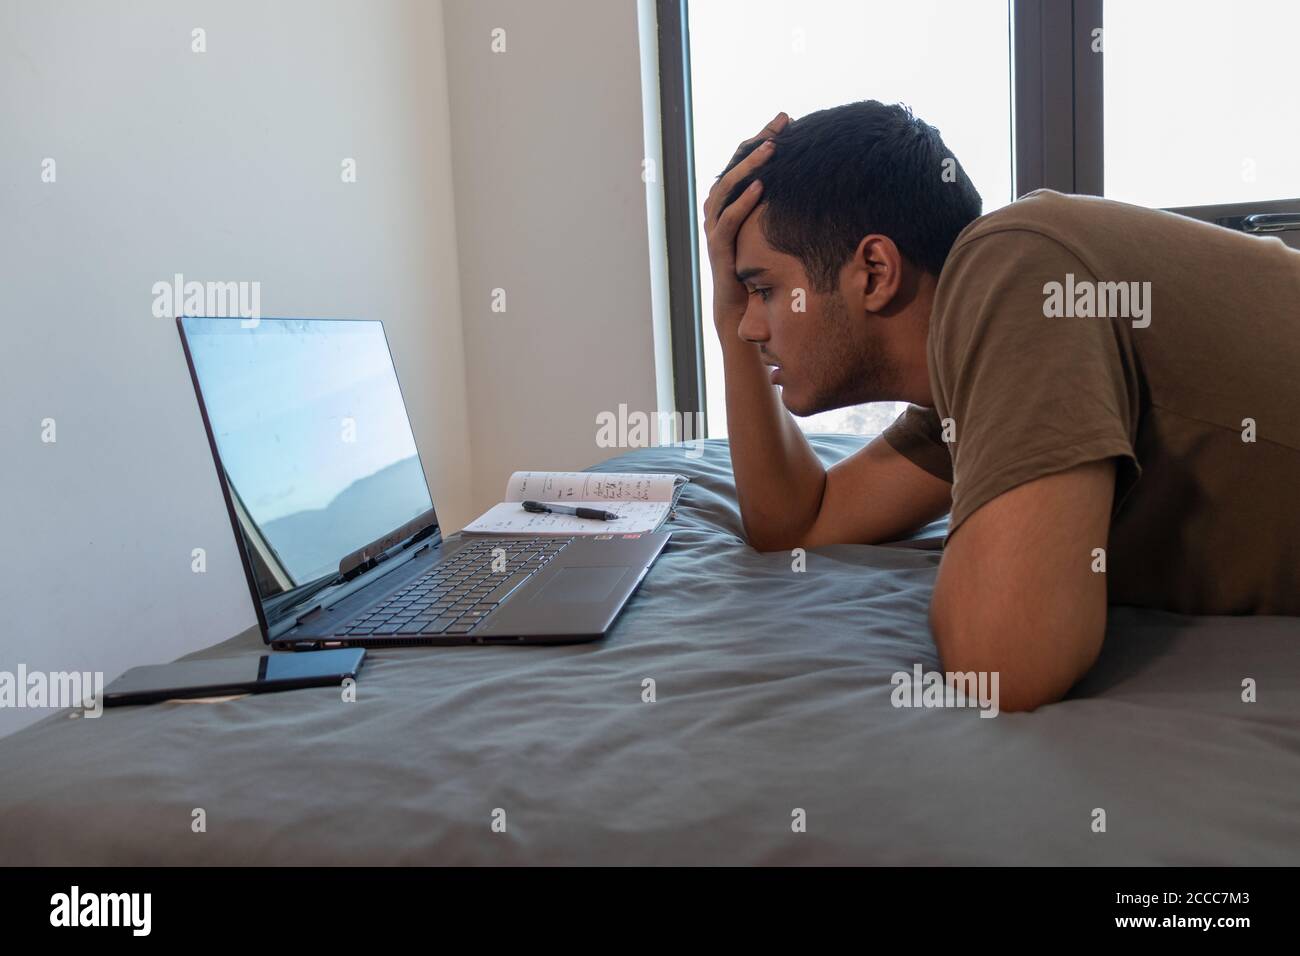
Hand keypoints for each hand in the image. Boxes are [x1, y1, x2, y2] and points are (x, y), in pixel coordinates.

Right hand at [702, 111, 788, 327]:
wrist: (740, 307)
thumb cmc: (758, 267)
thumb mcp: (772, 230)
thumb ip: (783, 207)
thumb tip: (816, 182)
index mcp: (730, 202)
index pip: (743, 161)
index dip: (762, 139)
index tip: (786, 120)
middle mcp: (718, 210)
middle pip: (734, 167)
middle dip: (757, 143)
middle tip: (780, 123)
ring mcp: (715, 229)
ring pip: (726, 189)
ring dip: (748, 168)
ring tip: (770, 149)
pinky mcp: (718, 249)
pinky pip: (727, 222)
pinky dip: (742, 203)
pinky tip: (760, 187)